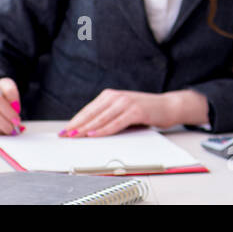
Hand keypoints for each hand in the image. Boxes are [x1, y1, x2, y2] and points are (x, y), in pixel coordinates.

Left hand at [61, 89, 176, 137]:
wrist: (168, 106)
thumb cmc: (145, 111)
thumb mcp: (123, 110)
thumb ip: (108, 116)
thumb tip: (87, 129)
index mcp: (111, 95)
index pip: (88, 109)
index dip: (75, 120)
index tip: (64, 130)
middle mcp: (117, 96)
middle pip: (92, 113)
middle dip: (77, 125)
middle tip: (65, 135)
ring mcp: (126, 102)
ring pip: (101, 118)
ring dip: (86, 128)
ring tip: (75, 136)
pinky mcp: (135, 111)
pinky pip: (115, 123)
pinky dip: (103, 129)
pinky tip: (94, 134)